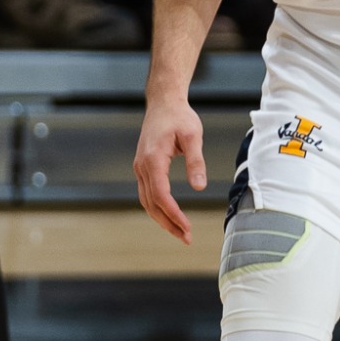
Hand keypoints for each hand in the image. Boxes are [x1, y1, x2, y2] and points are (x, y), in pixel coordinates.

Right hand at [134, 93, 205, 243]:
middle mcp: (142, 166)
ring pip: (146, 201)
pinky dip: (157, 208)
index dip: (173, 214)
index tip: (187, 227)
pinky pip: (146, 193)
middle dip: (168, 223)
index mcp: (153, 159)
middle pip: (151, 203)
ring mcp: (140, 167)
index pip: (161, 195)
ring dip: (162, 219)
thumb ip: (195, 162)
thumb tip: (199, 188)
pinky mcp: (143, 167)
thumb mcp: (193, 136)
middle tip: (186, 238)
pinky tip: (170, 216)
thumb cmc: (179, 116)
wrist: (163, 102)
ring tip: (180, 232)